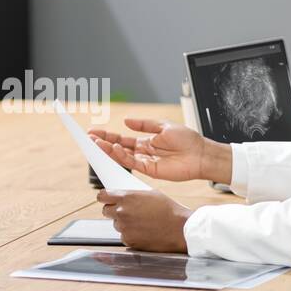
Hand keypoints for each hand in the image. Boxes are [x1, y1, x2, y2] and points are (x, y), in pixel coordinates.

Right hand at [88, 118, 230, 183]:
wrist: (201, 154)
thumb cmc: (187, 140)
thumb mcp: (163, 126)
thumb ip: (144, 124)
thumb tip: (126, 120)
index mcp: (146, 141)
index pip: (122, 139)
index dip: (108, 136)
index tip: (94, 132)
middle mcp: (143, 152)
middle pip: (118, 148)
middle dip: (103, 143)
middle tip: (89, 138)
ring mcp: (145, 162)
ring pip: (122, 156)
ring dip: (109, 150)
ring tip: (96, 143)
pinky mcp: (150, 170)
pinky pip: (132, 163)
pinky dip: (122, 156)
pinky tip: (113, 149)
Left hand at [96, 190, 191, 252]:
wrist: (180, 229)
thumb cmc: (169, 210)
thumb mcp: (151, 194)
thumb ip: (133, 195)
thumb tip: (122, 196)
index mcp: (126, 198)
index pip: (102, 196)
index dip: (104, 197)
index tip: (106, 199)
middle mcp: (122, 213)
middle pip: (105, 211)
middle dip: (113, 210)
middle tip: (125, 211)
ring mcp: (124, 228)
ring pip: (116, 224)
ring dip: (123, 223)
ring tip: (140, 222)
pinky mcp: (129, 241)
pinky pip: (124, 236)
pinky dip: (130, 234)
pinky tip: (143, 231)